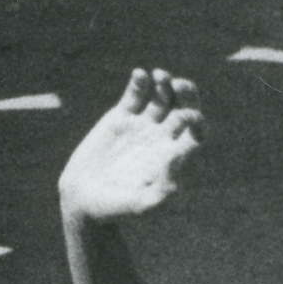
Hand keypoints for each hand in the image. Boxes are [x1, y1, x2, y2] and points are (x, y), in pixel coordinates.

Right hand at [59, 62, 204, 220]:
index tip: (190, 116)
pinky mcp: (120, 117)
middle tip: (179, 85)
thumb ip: (161, 191)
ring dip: (165, 82)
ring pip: (161, 95)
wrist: (84, 199)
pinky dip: (140, 82)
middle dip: (186, 93)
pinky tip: (140, 74)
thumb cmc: (116, 209)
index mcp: (173, 155)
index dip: (198, 121)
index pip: (196, 132)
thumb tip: (178, 161)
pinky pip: (135, 94)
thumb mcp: (140, 205)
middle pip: (183, 106)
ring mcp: (142, 124)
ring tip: (160, 76)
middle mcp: (161, 136)